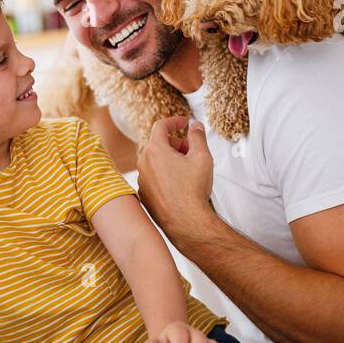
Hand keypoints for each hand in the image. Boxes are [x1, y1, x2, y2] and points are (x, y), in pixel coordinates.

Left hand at [137, 116, 215, 243]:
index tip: (183, 122)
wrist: (185, 221)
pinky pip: (153, 177)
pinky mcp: (144, 193)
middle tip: (191, 150)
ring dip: (169, 159)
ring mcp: (142, 179)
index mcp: (155, 150)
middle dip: (175, 143)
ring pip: (155, 161)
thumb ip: (198, 136)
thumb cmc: (192, 191)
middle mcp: (143, 164)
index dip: (174, 121)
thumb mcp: (202, 157)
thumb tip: (195, 126)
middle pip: (158, 144)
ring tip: (187, 168)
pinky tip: (179, 183)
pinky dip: (164, 174)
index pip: (160, 126)